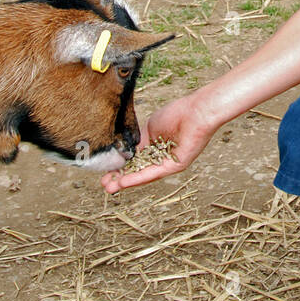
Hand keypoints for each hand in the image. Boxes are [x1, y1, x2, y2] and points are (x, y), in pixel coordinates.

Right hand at [100, 95, 216, 193]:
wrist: (195, 111)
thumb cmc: (176, 114)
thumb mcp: (148, 128)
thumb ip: (137, 141)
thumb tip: (122, 151)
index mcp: (154, 147)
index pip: (134, 160)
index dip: (119, 167)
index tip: (104, 172)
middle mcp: (161, 157)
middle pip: (137, 171)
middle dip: (120, 179)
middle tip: (104, 186)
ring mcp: (168, 163)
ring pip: (144, 175)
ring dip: (126, 182)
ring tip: (109, 188)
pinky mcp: (175, 166)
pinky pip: (154, 173)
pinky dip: (138, 178)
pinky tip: (124, 183)